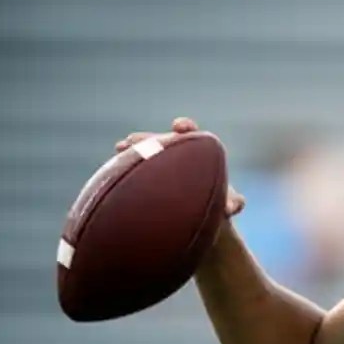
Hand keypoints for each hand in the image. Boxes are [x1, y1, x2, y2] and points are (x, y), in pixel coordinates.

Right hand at [115, 117, 245, 217]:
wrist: (203, 217)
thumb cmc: (218, 205)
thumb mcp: (227, 205)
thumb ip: (233, 203)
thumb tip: (231, 209)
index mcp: (199, 152)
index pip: (191, 134)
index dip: (185, 127)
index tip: (179, 126)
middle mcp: (178, 154)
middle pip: (161, 142)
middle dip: (149, 139)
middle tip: (133, 139)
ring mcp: (161, 166)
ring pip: (145, 155)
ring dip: (133, 151)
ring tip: (120, 148)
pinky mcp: (149, 179)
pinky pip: (135, 172)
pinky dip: (125, 170)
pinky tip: (110, 174)